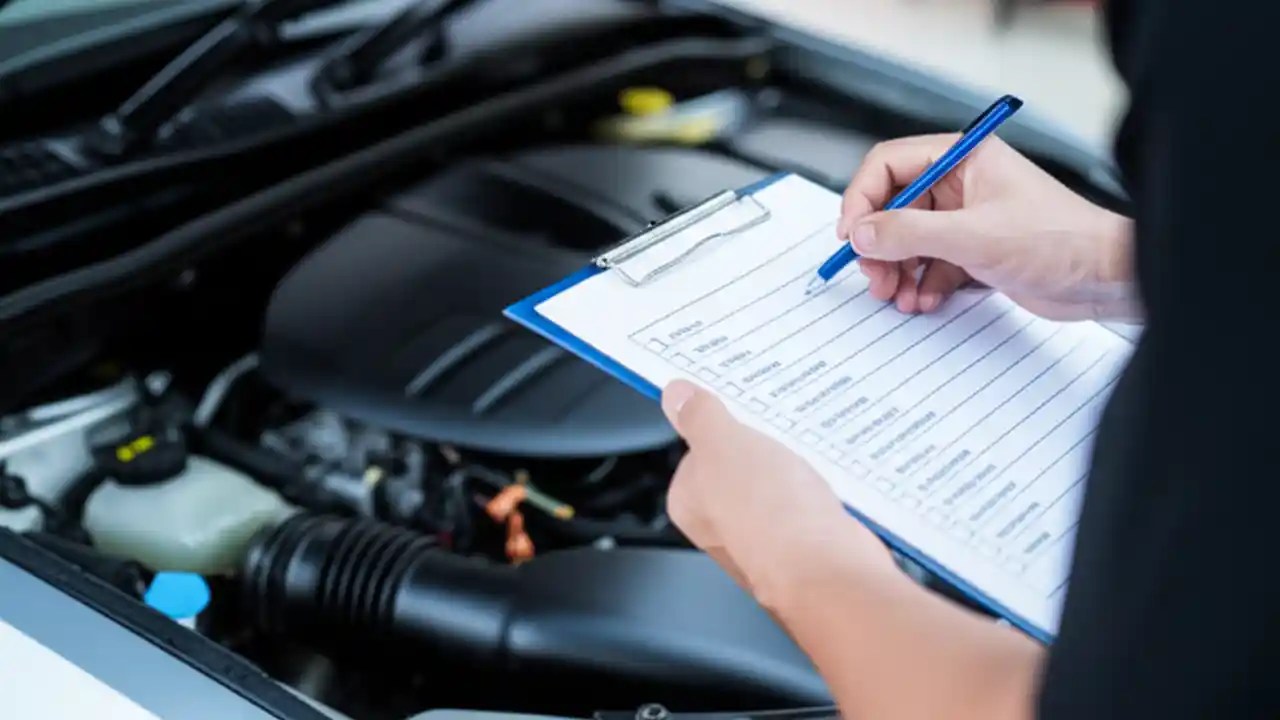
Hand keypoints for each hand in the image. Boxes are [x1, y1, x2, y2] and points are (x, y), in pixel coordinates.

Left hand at [660, 380, 894, 608]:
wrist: (829, 570)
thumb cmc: (770, 517)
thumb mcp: (724, 444)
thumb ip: (699, 417)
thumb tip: (676, 395)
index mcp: (690, 500)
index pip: (698, 449)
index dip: (721, 424)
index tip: (740, 405)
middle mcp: (722, 523)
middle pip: (740, 462)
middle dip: (763, 442)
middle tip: (780, 426)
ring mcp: (764, 534)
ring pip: (778, 479)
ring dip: (796, 462)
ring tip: (806, 451)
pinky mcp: (803, 540)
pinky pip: (809, 498)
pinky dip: (820, 484)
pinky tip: (828, 477)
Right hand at [838, 134, 1136, 320]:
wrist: (1105, 278)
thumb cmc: (1058, 241)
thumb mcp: (972, 235)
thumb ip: (909, 232)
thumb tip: (862, 233)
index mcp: (962, 159)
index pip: (890, 164)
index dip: (862, 198)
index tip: (851, 235)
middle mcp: (961, 184)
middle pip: (893, 207)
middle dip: (879, 245)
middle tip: (873, 276)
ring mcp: (967, 219)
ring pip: (908, 240)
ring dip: (896, 270)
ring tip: (897, 296)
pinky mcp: (975, 251)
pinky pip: (930, 265)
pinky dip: (921, 284)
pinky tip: (924, 301)